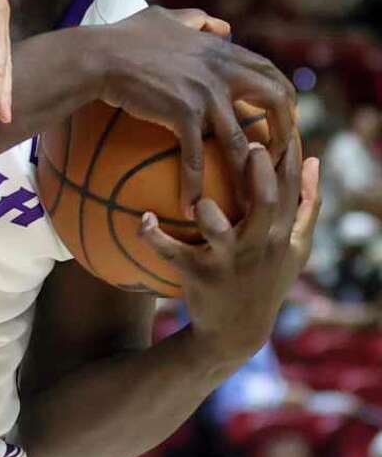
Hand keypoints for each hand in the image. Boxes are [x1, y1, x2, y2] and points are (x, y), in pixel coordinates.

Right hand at [93, 7, 295, 212]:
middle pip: (275, 102)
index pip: (271, 73)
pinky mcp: (183, 114)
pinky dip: (195, 185)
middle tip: (275, 161)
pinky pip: (196, 157)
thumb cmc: (125, 37)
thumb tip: (223, 28)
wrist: (99, 56)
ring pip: (241, 143)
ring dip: (247, 175)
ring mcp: (205, 95)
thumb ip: (199, 21)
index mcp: (223, 51)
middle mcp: (223, 72)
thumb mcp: (167, 17)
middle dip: (284, 134)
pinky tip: (191, 207)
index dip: (285, 99)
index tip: (282, 122)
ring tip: (246, 200)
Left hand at [141, 130, 321, 355]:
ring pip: (219, 235)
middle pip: (263, 206)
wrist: (236, 333)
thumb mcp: (295, 247)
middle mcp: (259, 246)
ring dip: (209, 216)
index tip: (285, 123)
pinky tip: (140, 218)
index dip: (290, 157)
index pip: (291, 190)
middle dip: (258, 176)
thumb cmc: (266, 278)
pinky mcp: (199, 276)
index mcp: (281, 234)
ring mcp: (229, 262)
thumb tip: (315, 159)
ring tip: (199, 198)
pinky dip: (154, 237)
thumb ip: (307, 204)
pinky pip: (172, 254)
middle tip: (249, 144)